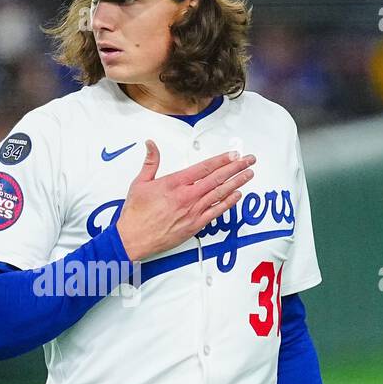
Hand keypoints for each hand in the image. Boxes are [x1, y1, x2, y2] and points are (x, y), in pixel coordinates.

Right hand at [114, 140, 255, 261]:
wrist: (133, 239)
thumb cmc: (135, 213)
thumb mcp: (140, 183)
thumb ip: (150, 161)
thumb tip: (151, 144)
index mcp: (174, 183)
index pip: (204, 167)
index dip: (222, 159)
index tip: (234, 154)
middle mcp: (187, 196)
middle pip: (217, 178)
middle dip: (236, 167)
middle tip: (249, 160)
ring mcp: (193, 211)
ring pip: (220, 193)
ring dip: (236, 182)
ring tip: (249, 174)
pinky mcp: (194, 225)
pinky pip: (216, 212)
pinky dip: (228, 203)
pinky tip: (237, 195)